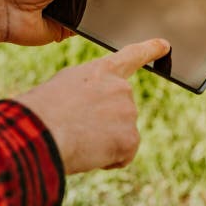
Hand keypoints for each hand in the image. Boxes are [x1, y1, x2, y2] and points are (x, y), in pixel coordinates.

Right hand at [16, 38, 170, 173]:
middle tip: (77, 127)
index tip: (164, 45)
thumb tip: (95, 108)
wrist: (40, 130)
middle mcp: (121, 88)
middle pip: (120, 111)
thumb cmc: (40, 110)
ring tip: (78, 138)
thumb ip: (88, 89)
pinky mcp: (131, 138)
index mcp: (101, 71)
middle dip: (103, 123)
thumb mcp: (63, 86)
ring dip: (103, 142)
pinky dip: (109, 160)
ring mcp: (129, 112)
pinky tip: (89, 153)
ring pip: (120, 135)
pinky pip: (123, 155)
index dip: (149, 50)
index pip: (131, 56)